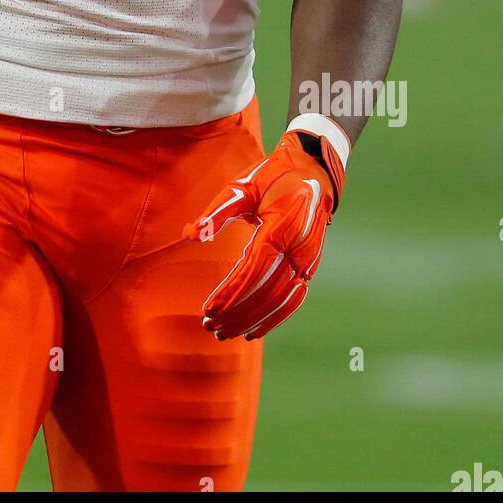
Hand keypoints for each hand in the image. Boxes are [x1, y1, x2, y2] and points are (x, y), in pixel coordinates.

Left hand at [185, 129, 345, 341]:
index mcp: (281, 225)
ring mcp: (308, 258)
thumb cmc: (271, 176)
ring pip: (281, 299)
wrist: (313, 169)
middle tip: (210, 326)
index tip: (209, 309)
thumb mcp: (242, 187)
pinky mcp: (310, 265)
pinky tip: (253, 331)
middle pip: (267, 290)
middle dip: (238, 312)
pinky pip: (293, 298)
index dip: (232, 293)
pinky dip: (274, 317)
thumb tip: (190, 235)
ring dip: (253, 319)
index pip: (254, 269)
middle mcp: (299, 246)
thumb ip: (217, 213)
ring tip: (225, 332)